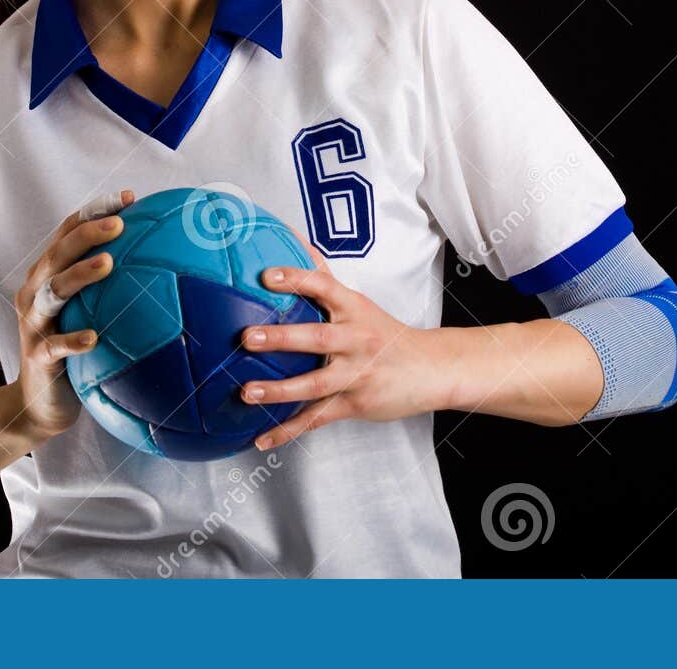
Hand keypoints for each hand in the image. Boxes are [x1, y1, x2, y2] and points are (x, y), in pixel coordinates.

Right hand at [11, 189, 134, 438]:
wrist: (39, 404)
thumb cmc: (75, 353)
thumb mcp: (92, 316)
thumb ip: (116, 290)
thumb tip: (172, 265)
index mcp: (49, 277)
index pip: (68, 233)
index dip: (95, 212)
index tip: (129, 199)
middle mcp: (36, 293)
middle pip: (58, 253)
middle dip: (87, 233)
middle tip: (120, 225)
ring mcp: (34, 324)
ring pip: (52, 291)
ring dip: (80, 275)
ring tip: (108, 264)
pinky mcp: (38, 356)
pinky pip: (55, 345)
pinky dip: (73, 339)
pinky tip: (95, 338)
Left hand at [240, 230, 447, 449]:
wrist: (429, 369)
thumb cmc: (384, 332)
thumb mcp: (358, 302)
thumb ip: (323, 275)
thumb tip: (292, 238)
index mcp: (354, 310)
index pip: (324, 288)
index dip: (297, 280)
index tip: (266, 276)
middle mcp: (355, 340)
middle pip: (317, 338)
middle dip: (282, 338)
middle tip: (247, 337)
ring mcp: (356, 374)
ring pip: (315, 384)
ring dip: (279, 390)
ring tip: (247, 391)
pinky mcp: (355, 403)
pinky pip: (317, 418)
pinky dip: (288, 431)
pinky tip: (261, 438)